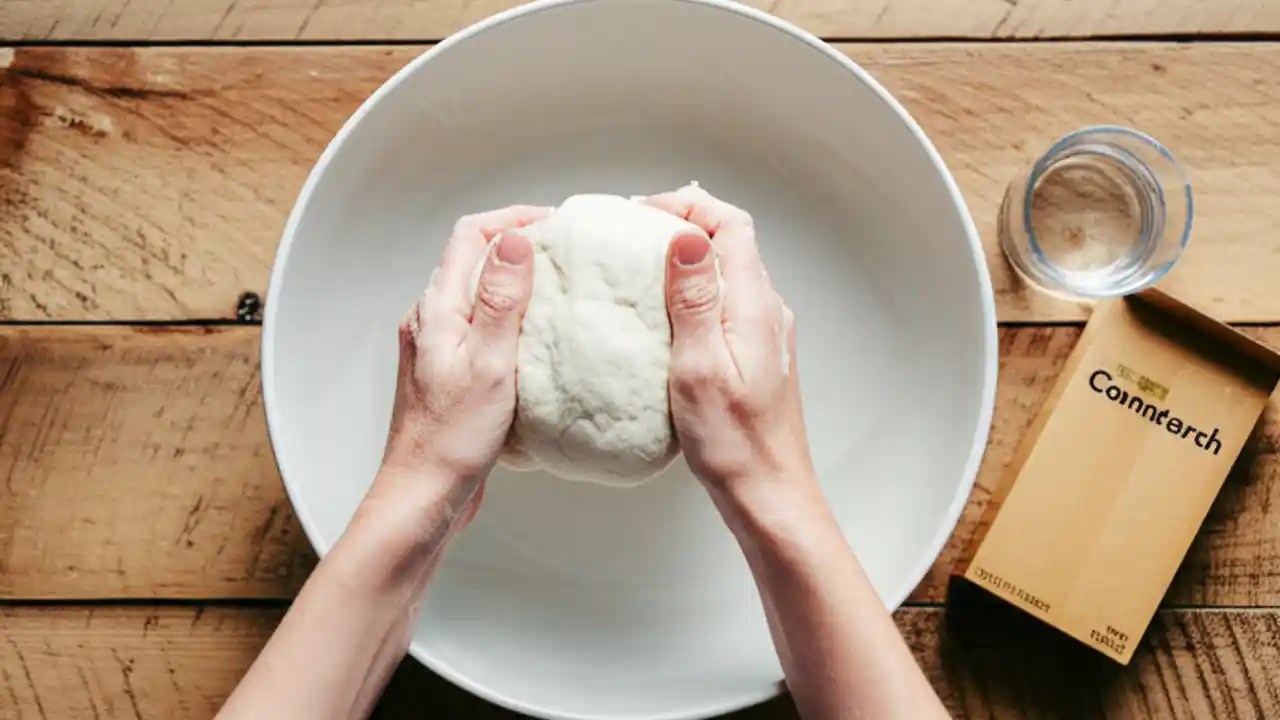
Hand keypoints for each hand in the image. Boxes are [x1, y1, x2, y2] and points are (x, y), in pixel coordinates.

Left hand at [378, 206, 549, 514]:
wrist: (423, 495)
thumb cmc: (452, 439)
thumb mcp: (489, 363)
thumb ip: (502, 300)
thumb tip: (514, 240)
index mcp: (437, 310)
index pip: (471, 236)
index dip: (513, 219)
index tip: (555, 224)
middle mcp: (430, 321)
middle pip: (472, 259)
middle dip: (518, 245)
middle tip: (564, 253)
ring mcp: (436, 347)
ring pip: (477, 295)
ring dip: (515, 283)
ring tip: (557, 291)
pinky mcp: (447, 374)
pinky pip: (479, 327)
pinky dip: (509, 319)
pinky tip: (536, 341)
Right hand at [646, 186, 813, 501]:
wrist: (768, 491)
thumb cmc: (733, 442)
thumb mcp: (699, 367)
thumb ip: (693, 299)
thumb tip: (687, 238)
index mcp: (754, 304)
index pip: (729, 223)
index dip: (685, 205)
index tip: (641, 215)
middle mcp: (766, 309)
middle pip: (729, 240)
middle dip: (680, 224)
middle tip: (631, 236)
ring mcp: (765, 330)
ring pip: (726, 270)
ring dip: (686, 259)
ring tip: (640, 269)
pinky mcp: (756, 352)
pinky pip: (724, 302)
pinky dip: (693, 292)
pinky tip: (663, 316)